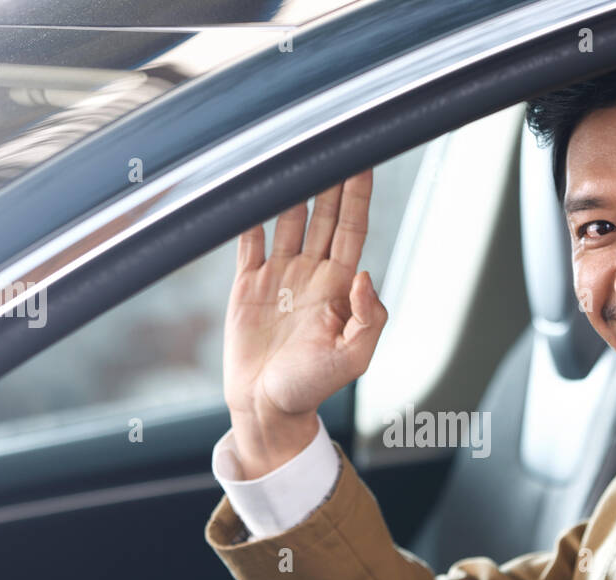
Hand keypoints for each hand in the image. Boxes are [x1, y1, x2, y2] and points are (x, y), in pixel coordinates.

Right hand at [222, 169, 388, 475]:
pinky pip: (248, 240)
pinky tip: (253, 186)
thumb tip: (366, 274)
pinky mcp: (246, 285)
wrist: (266, 409)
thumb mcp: (353, 360)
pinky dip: (249, 213)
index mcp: (338, 287)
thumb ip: (369, 318)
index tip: (364, 158)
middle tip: (333, 136)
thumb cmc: (311, 388)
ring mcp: (278, 276)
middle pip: (322, 214)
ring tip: (294, 150)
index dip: (357, 195)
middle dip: (328, 177)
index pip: (351, 229)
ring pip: (287, 218)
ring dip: (291, 187)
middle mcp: (310, 274)